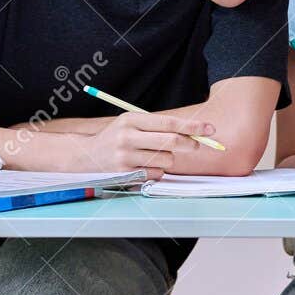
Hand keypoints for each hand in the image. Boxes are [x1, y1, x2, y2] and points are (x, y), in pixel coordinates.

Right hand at [77, 112, 217, 179]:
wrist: (85, 155)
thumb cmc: (116, 138)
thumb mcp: (131, 124)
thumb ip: (158, 127)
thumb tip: (192, 133)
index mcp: (131, 119)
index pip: (169, 123)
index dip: (192, 126)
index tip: (209, 129)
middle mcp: (127, 136)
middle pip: (171, 142)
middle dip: (190, 144)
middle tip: (196, 145)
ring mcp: (125, 156)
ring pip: (166, 160)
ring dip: (168, 159)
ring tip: (154, 155)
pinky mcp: (124, 173)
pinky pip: (155, 174)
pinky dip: (157, 171)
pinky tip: (144, 166)